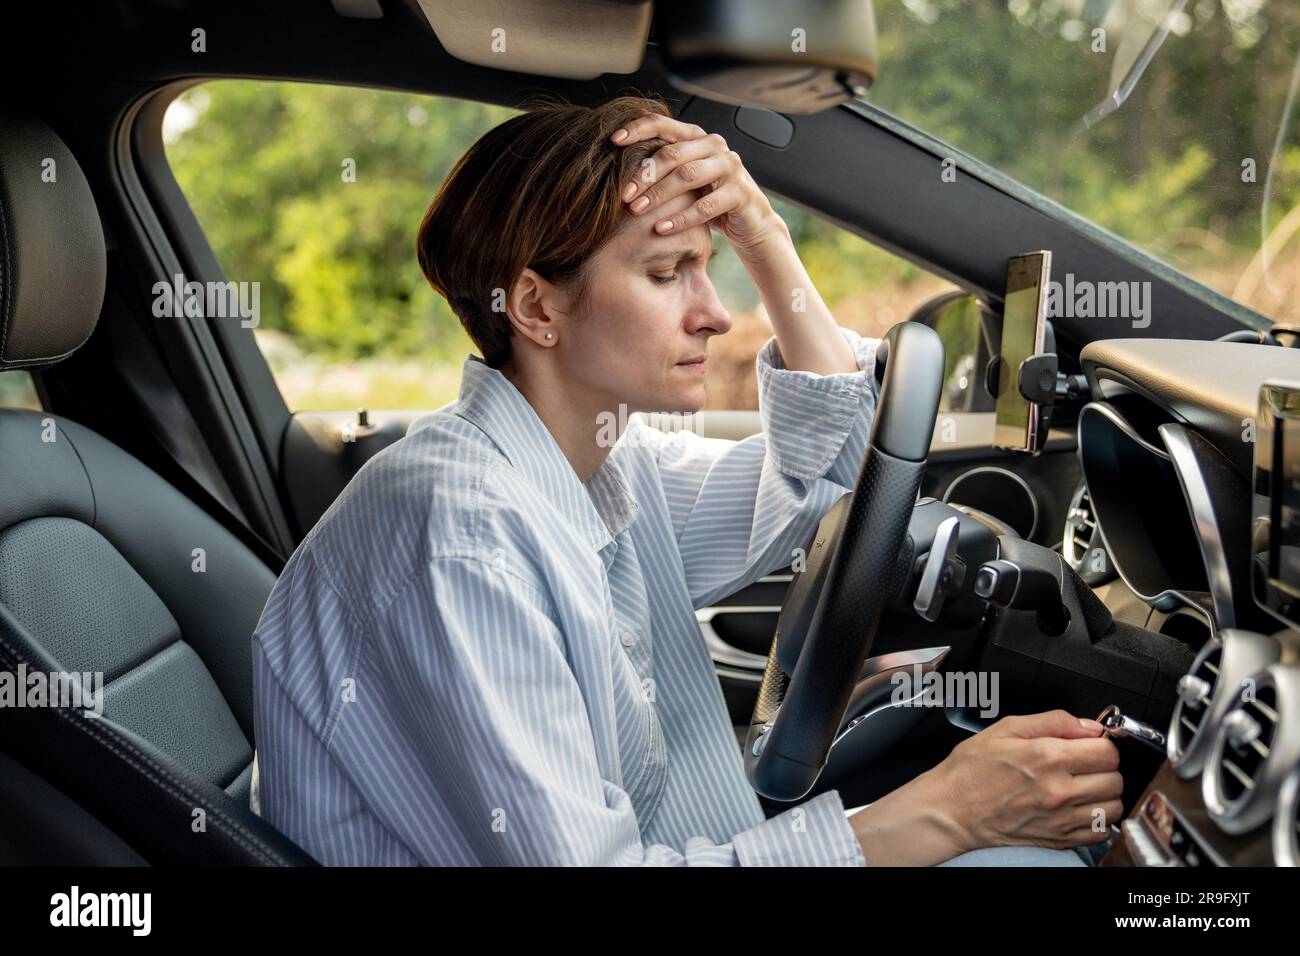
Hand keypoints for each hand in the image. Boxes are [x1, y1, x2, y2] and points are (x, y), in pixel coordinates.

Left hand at [610, 113, 785, 258]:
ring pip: (688, 176)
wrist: (749, 222)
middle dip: (645, 175)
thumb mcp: (684, 180)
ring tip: (637, 210)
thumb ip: (662, 168)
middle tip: (624, 194)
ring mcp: (729, 167)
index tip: (613, 140)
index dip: (638, 129)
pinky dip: (681, 218)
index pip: (664, 124)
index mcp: (696, 137)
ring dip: (659, 194)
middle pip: (673, 154)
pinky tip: (661, 228)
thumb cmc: (709, 199)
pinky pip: (705, 206)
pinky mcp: (740, 192)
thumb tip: (616, 167)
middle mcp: (714, 146)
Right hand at [926, 709, 1123, 853]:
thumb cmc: (971, 770)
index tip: (1090, 744)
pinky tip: (1081, 807)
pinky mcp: (1059, 839)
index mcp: (1047, 756)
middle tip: (1085, 763)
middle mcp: (1058, 790)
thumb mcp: (1006, 729)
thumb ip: (1053, 721)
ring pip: (1114, 806)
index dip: (1102, 743)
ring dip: (1105, 794)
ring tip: (1085, 785)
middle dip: (1105, 767)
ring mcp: (1061, 818)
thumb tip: (1089, 725)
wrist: (951, 810)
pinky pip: (1101, 832)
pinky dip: (1098, 819)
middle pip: (1116, 778)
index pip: (1107, 751)